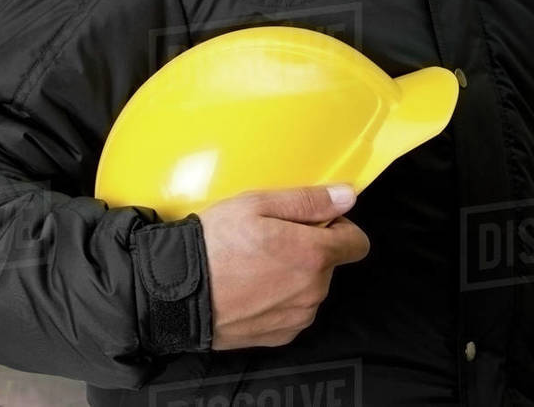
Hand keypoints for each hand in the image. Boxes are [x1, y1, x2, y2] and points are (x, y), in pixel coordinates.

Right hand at [200, 185, 369, 349]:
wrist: (176, 293)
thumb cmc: (212, 246)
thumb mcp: (255, 205)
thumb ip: (308, 201)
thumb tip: (347, 197)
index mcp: (314, 254)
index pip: (357, 242)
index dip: (336, 228)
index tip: (310, 225)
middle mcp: (313, 290)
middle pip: (328, 266)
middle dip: (306, 252)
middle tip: (265, 244)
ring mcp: (297, 316)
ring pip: (308, 290)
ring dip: (291, 279)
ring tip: (251, 268)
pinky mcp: (279, 336)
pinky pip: (290, 313)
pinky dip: (276, 302)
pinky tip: (248, 291)